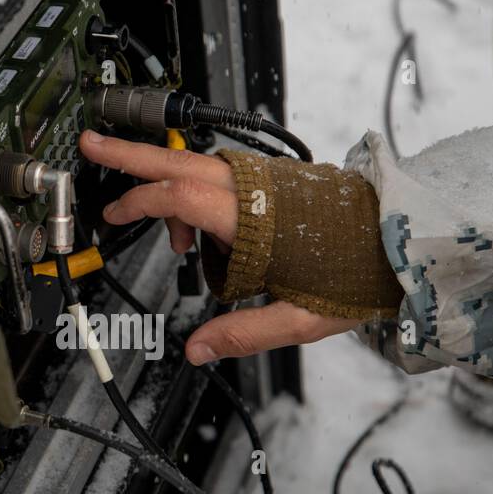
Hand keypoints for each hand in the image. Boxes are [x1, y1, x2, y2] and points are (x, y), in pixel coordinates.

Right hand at [78, 129, 359, 364]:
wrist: (400, 240)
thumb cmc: (357, 276)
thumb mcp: (298, 319)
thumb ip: (243, 333)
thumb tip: (197, 351)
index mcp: (251, 219)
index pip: (177, 197)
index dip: (139, 203)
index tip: (115, 214)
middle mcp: (253, 189)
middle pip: (178, 161)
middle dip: (130, 154)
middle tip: (92, 143)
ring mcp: (265, 181)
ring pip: (199, 166)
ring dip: (167, 184)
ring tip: (171, 241)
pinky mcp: (276, 183)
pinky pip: (223, 179)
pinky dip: (199, 195)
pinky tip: (208, 237)